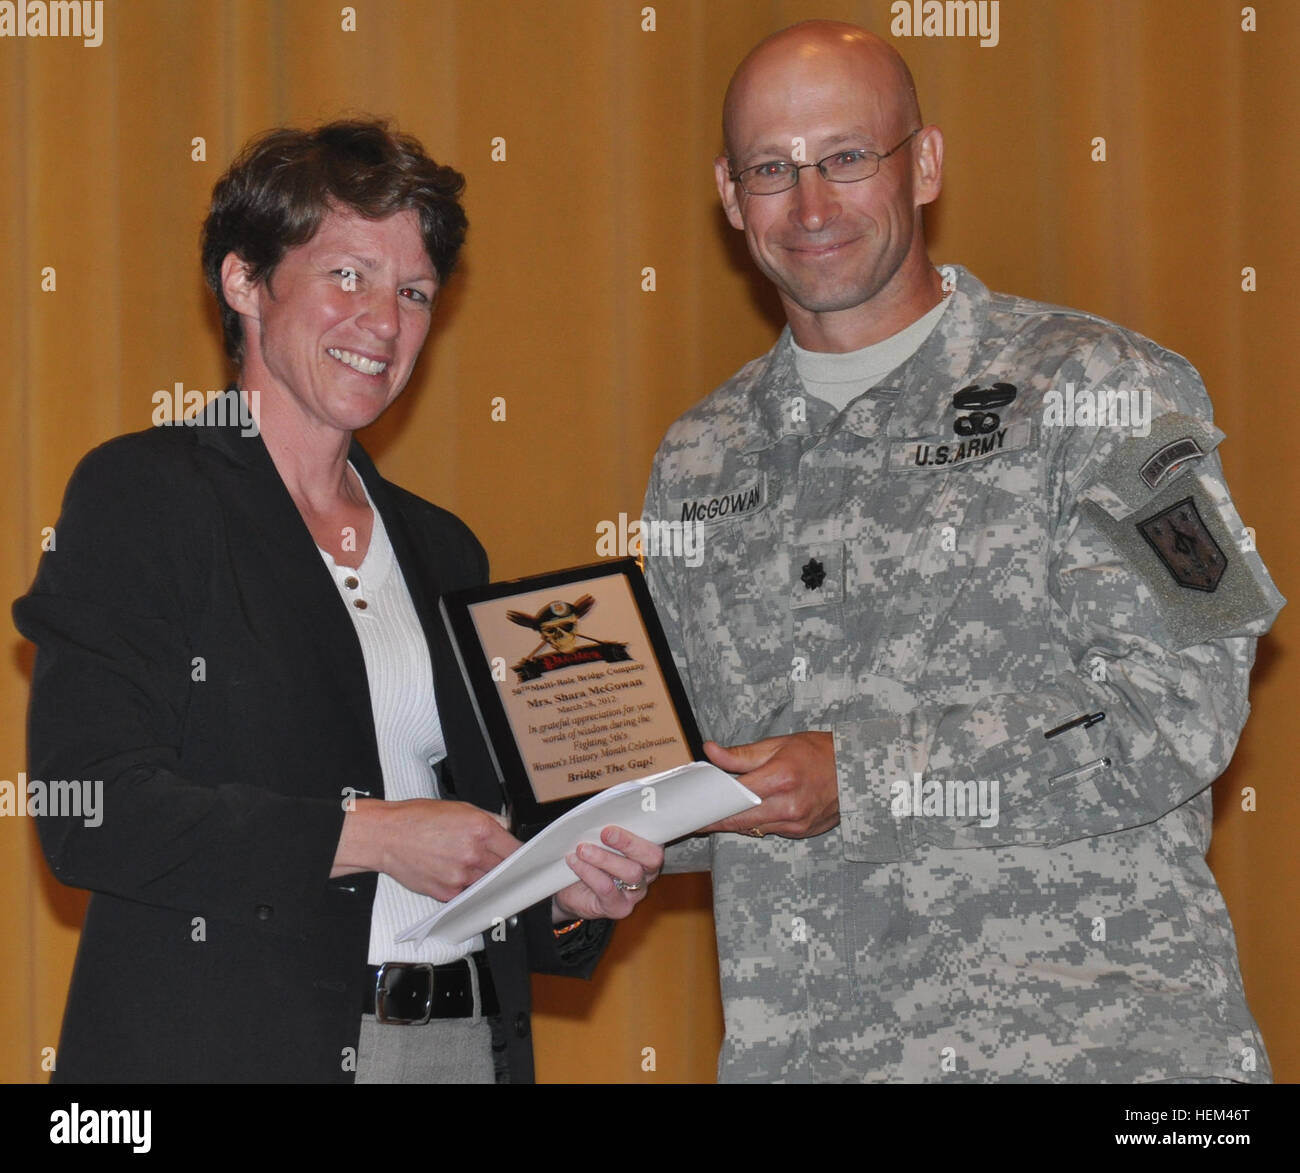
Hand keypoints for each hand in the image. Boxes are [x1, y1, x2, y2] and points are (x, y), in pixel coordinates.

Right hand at [333, 798, 520, 901]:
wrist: (386, 837)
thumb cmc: (417, 819)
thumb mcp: (459, 808)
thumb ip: (488, 819)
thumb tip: (506, 827)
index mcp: (480, 830)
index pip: (516, 850)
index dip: (524, 857)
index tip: (528, 860)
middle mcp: (473, 854)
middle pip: (506, 870)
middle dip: (508, 869)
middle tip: (508, 868)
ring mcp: (460, 876)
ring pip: (489, 885)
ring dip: (490, 881)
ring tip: (481, 872)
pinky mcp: (447, 893)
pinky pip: (469, 895)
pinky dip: (470, 889)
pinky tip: (463, 879)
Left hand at [552, 826, 664, 921]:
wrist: (569, 889)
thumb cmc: (590, 856)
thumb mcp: (600, 838)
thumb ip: (609, 826)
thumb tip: (607, 808)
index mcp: (648, 851)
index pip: (658, 838)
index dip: (646, 829)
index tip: (626, 817)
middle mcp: (648, 873)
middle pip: (652, 857)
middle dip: (629, 842)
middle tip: (605, 832)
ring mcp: (636, 893)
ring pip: (630, 872)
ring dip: (604, 857)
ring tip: (582, 849)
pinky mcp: (619, 908)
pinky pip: (607, 889)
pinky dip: (589, 872)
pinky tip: (575, 862)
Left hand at [700, 732, 839, 837]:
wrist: (857, 770)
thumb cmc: (818, 752)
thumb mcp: (779, 744)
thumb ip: (741, 754)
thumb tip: (711, 751)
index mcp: (780, 778)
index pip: (732, 798)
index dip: (709, 806)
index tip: (691, 811)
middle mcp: (788, 806)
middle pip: (738, 820)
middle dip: (714, 821)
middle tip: (694, 819)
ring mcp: (795, 823)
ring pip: (752, 827)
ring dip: (733, 822)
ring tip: (716, 813)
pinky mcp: (801, 832)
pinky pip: (768, 829)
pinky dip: (756, 821)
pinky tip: (748, 812)